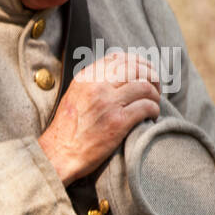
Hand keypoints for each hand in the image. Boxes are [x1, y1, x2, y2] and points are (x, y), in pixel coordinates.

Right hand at [38, 51, 161, 184]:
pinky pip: (147, 106)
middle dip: (152, 76)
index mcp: (85, 78)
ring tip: (153, 105)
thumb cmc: (67, 131)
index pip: (119, 58)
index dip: (137, 62)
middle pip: (136, 68)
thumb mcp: (74, 97)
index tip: (144, 73)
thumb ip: (92, 83)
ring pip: (145, 86)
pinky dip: (154, 110)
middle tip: (156, 89)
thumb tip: (118, 72)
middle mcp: (96, 86)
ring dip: (155, 95)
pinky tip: (151, 117)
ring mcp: (107, 103)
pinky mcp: (117, 122)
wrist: (58, 156)